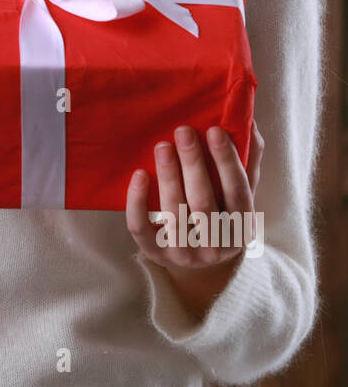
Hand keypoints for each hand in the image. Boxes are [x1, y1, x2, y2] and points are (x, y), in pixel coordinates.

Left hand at [125, 120, 264, 318]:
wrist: (199, 265)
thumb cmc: (222, 214)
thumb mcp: (241, 193)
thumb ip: (249, 159)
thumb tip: (248, 121)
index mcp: (242, 228)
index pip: (238, 192)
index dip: (227, 161)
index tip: (215, 130)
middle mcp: (215, 246)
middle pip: (203, 202)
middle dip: (193, 164)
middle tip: (183, 131)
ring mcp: (184, 253)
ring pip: (174, 214)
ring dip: (168, 176)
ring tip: (162, 146)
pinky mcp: (155, 254)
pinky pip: (142, 229)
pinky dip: (137, 202)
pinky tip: (138, 175)